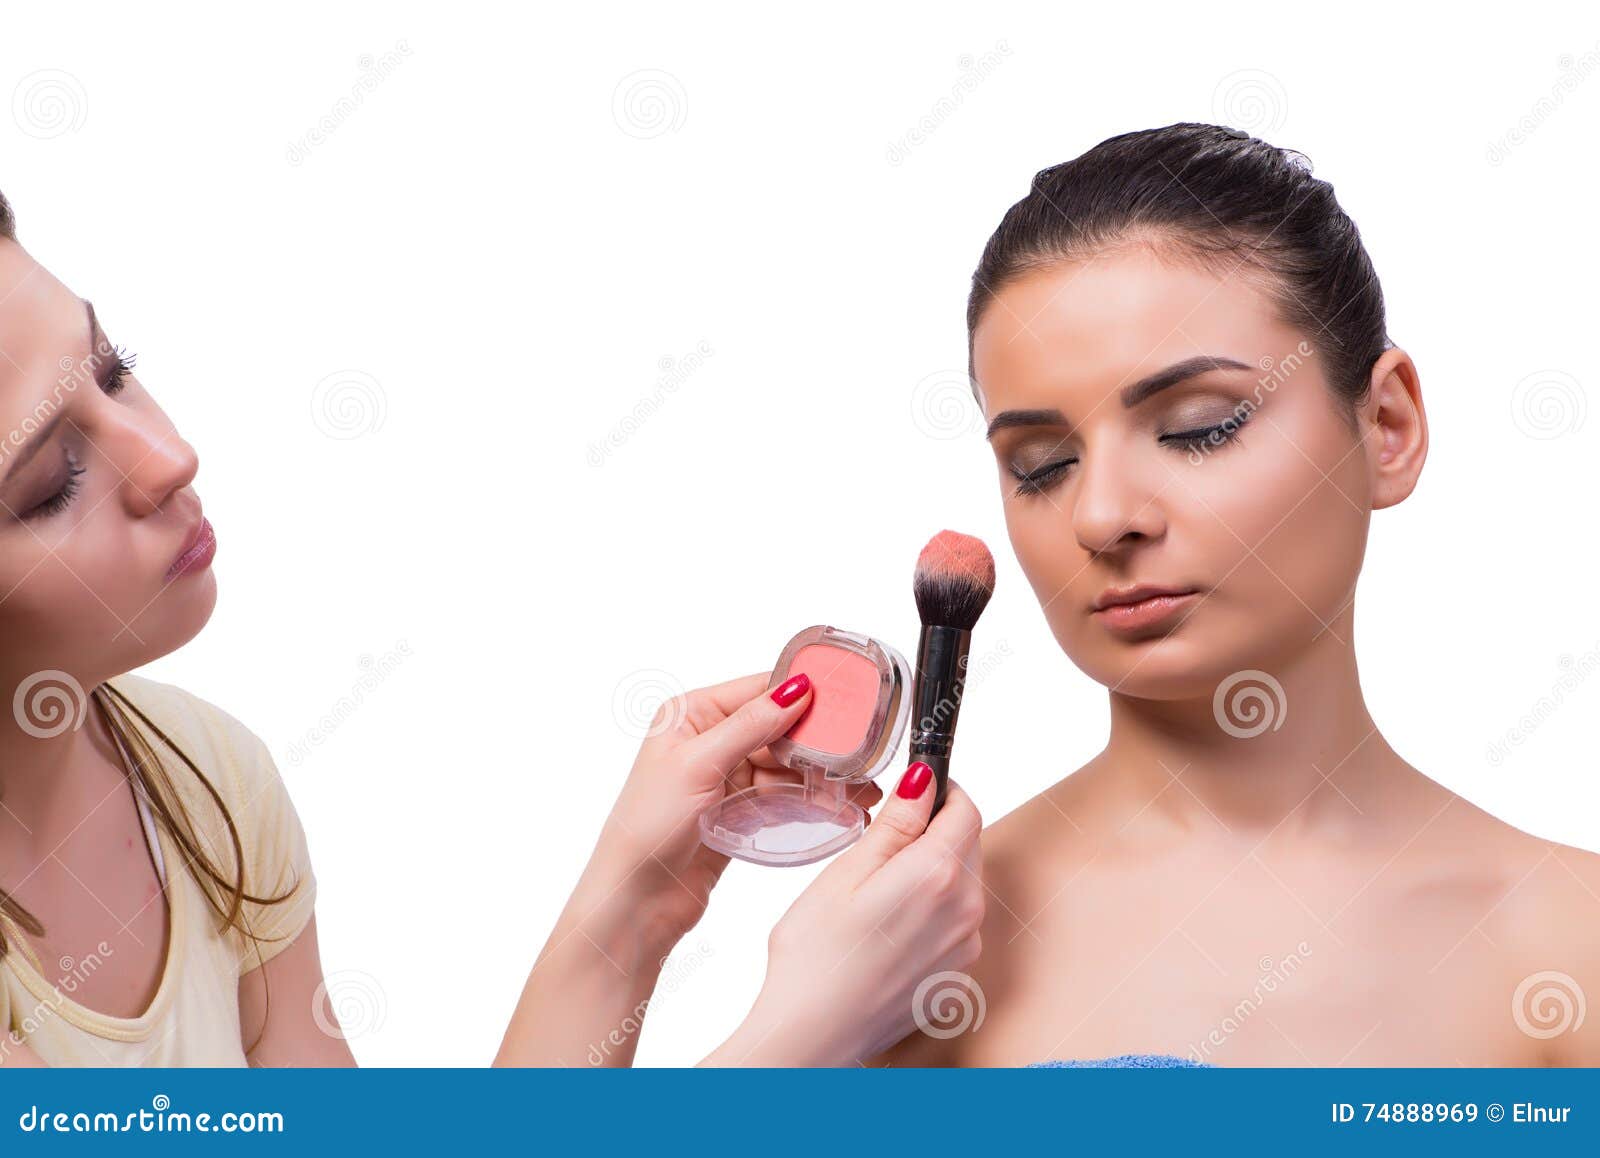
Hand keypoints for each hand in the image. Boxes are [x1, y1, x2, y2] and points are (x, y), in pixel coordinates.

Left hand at [575, 670, 882, 958]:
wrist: (636, 900)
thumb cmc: (648, 826)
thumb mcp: (699, 765)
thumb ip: (750, 725)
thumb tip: (796, 688)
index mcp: (690, 715)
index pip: (758, 690)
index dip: (801, 697)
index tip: (845, 705)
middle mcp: (708, 739)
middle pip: (777, 729)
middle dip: (817, 745)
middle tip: (860, 757)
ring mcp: (724, 776)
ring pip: (783, 765)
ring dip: (818, 777)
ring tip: (858, 791)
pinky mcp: (737, 810)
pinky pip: (780, 795)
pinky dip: (806, 800)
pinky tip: (836, 808)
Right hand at [702, 767, 984, 1066]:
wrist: (812, 1037)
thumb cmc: (814, 958)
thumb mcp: (846, 873)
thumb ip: (896, 823)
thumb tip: (925, 780)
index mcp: (938, 875)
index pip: (965, 808)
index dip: (941, 791)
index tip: (913, 791)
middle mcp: (967, 910)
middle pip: (968, 844)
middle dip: (934, 832)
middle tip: (880, 848)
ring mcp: (966, 946)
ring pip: (964, 883)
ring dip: (935, 872)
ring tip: (878, 894)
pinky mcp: (958, 974)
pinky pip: (957, 922)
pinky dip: (933, 912)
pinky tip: (888, 929)